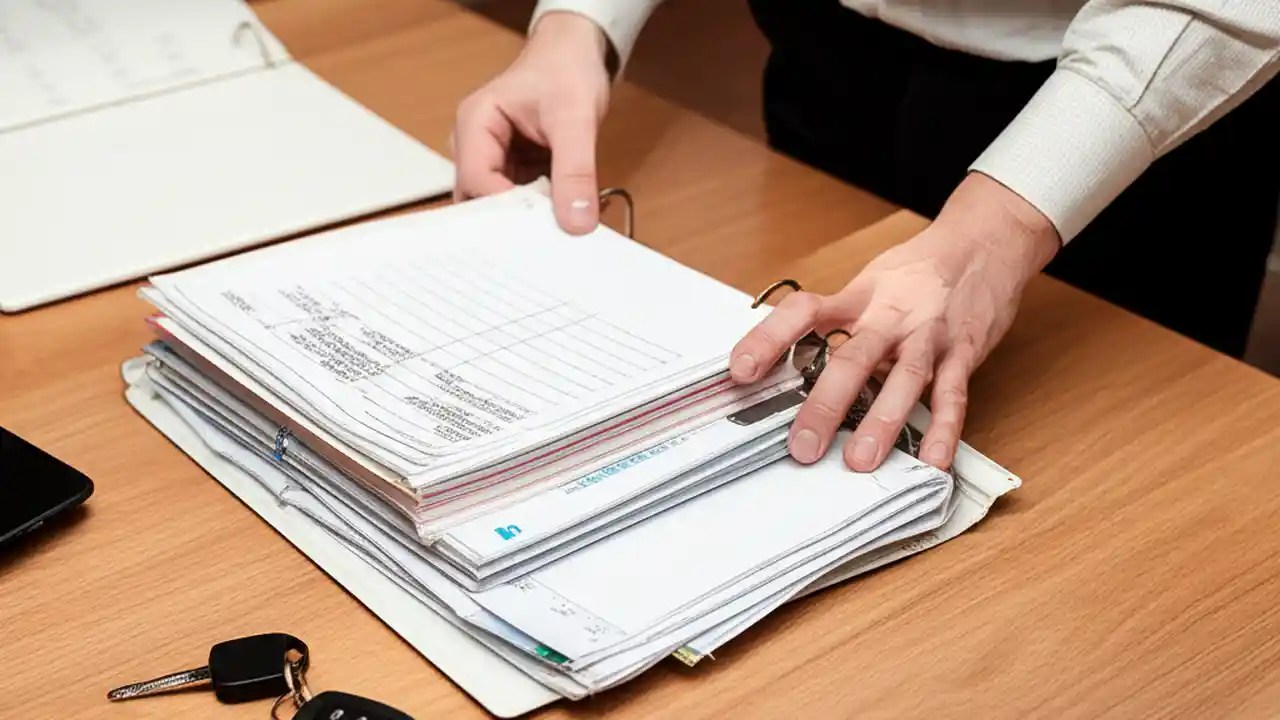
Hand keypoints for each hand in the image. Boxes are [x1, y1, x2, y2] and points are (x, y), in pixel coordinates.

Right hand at [451, 12, 610, 233]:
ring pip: (501, 208)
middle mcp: (475, 145)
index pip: (476, 181)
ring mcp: (493, 160)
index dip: (506, 210)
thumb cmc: (566, 71)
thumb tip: (577, 222)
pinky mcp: (513, 171)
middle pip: (481, 200)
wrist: (575, 55)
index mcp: (475, 124)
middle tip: (549, 242)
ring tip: (560, 230)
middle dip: (513, 223)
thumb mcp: (576, 119)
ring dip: (530, 220)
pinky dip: (543, 212)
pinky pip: (522, 203)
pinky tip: (566, 217)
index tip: (542, 229)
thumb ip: (576, 171)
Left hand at [730, 173, 1060, 470]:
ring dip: (882, 421)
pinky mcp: (963, 353)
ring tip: (860, 460)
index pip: (804, 312)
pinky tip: (933, 460)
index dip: (768, 339)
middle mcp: (890, 316)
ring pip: (904, 379)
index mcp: (858, 297)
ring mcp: (928, 336)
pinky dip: (944, 430)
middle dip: (825, 405)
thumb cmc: (919, 271)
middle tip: (801, 446)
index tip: (740, 371)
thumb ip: (836, 322)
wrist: (987, 242)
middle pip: (852, 358)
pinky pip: (954, 395)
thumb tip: (785, 364)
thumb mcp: (869, 284)